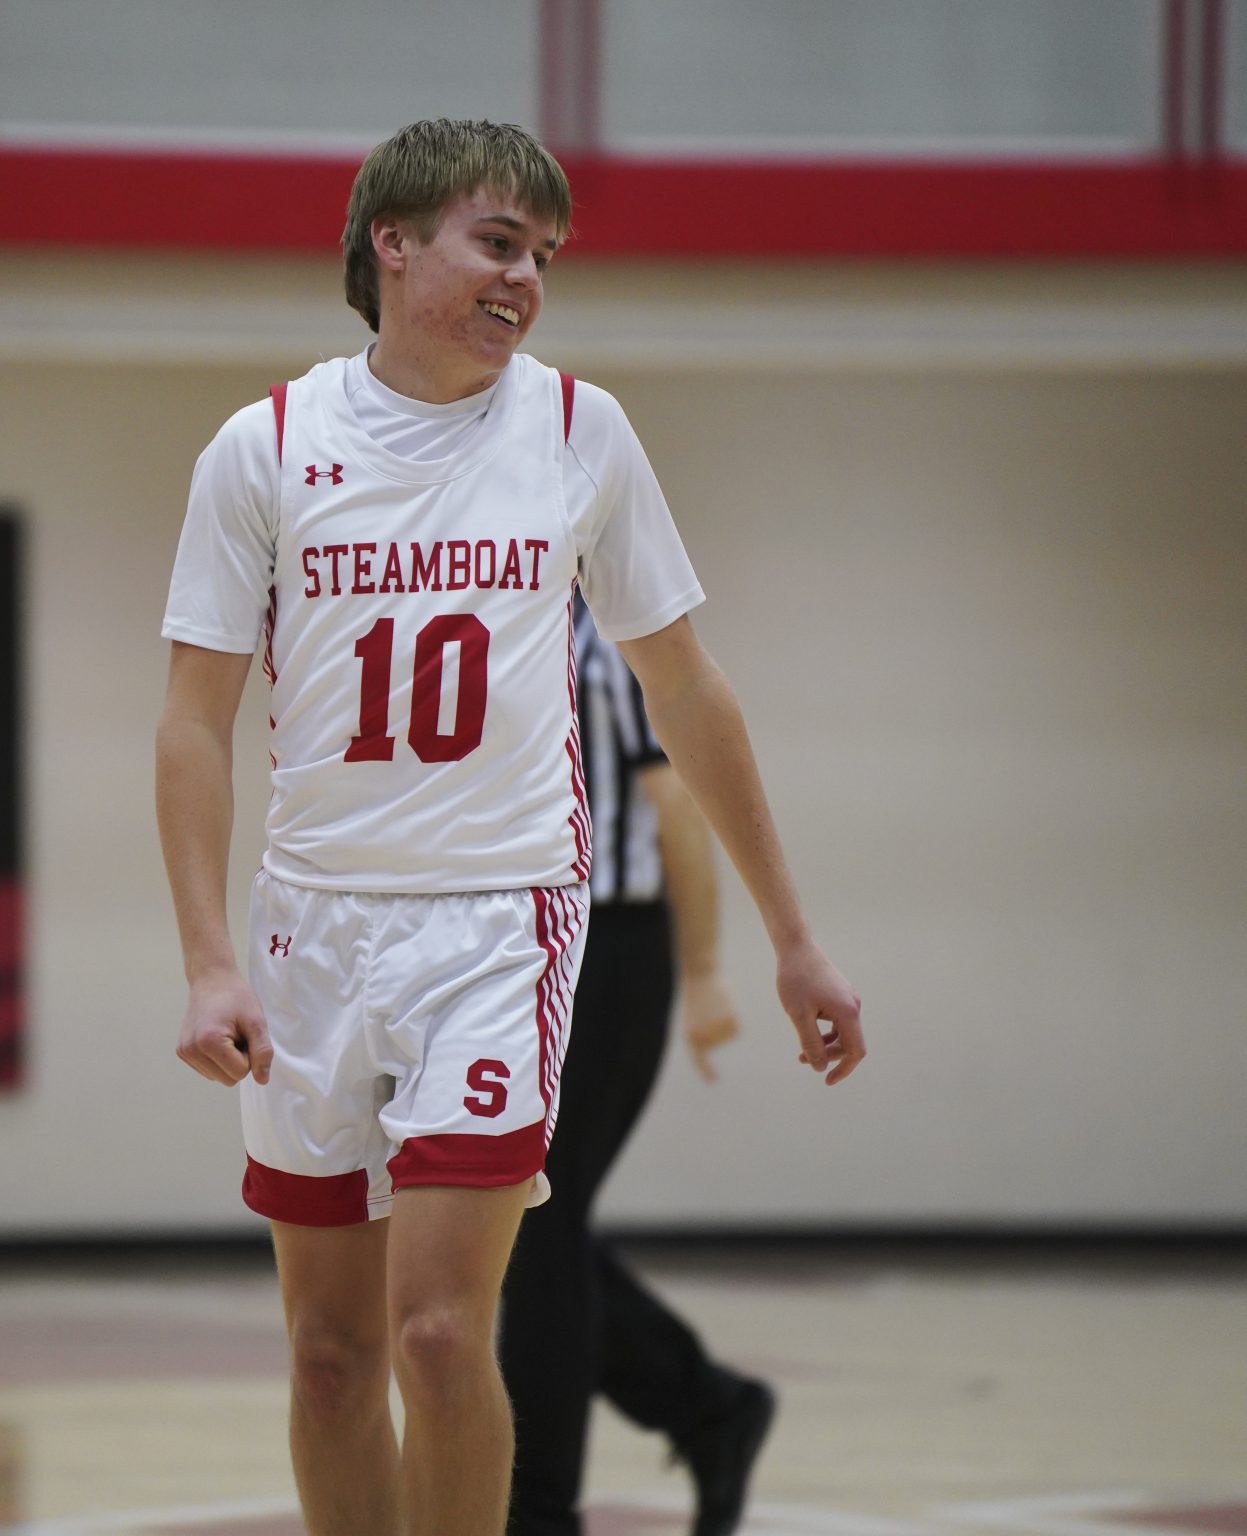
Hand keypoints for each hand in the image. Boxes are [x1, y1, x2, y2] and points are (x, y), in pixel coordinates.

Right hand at [176, 967, 272, 1086]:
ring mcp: (184, 1052)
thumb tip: (262, 1080)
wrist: (211, 979)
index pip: (241, 1072)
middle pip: (229, 1079)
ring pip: (218, 1077)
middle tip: (238, 1034)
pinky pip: (209, 1071)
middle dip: (239, 1060)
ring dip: (229, 1060)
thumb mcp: (256, 1022)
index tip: (245, 1033)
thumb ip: (262, 1052)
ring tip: (228, 1034)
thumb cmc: (236, 997)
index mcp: (208, 1042)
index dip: (250, 1054)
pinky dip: (218, 1060)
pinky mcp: (182, 1052)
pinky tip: (217, 1038)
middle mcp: (191, 1050)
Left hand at [681, 971, 741, 1082]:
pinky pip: (736, 1029)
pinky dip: (733, 1019)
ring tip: (714, 1007)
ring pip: (728, 1035)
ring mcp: (717, 1029)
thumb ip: (700, 1036)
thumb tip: (708, 1048)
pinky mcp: (729, 1021)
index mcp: (689, 1037)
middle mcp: (703, 1036)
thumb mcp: (692, 1019)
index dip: (705, 1070)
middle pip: (717, 1043)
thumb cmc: (695, 998)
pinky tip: (724, 1006)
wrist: (700, 975)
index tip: (713, 1079)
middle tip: (707, 1012)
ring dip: (724, 1023)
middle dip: (715, 1030)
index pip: (698, 1059)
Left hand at [776, 938, 863, 1085]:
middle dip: (828, 1055)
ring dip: (825, 1044)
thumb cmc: (795, 980)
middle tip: (801, 1058)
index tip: (826, 1080)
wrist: (796, 947)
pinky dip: (825, 1030)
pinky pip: (838, 1020)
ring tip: (802, 1049)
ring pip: (843, 1032)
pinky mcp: (840, 994)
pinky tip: (808, 1030)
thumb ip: (811, 1043)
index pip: (855, 1051)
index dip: (844, 1069)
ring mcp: (848, 999)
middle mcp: (853, 1005)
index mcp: (848, 1012)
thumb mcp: (799, 1015)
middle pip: (849, 1043)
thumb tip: (820, 1067)